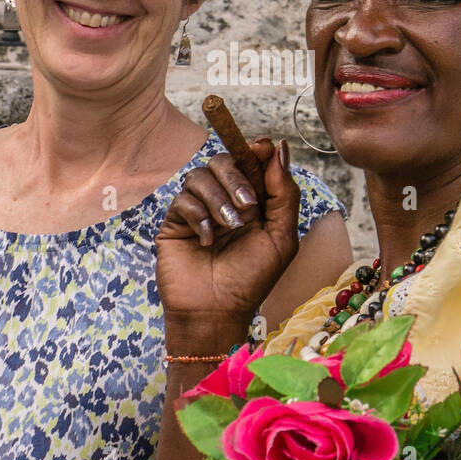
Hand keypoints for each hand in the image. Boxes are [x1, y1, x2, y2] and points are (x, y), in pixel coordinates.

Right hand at [156, 139, 298, 355]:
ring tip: (229, 226)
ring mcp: (198, 209)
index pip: (251, 161)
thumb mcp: (281, 237)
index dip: (256, 151)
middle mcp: (224, 200)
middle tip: (248, 204)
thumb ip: (284, 193)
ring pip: (200, 175)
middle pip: (224, 160)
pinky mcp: (176, 221)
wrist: (216, 312)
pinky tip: (206, 240)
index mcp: (252, 201)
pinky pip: (182, 199)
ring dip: (218, 198)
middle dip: (237, 177)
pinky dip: (197, 216)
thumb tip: (279, 147)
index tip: (262, 148)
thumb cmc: (252, 280)